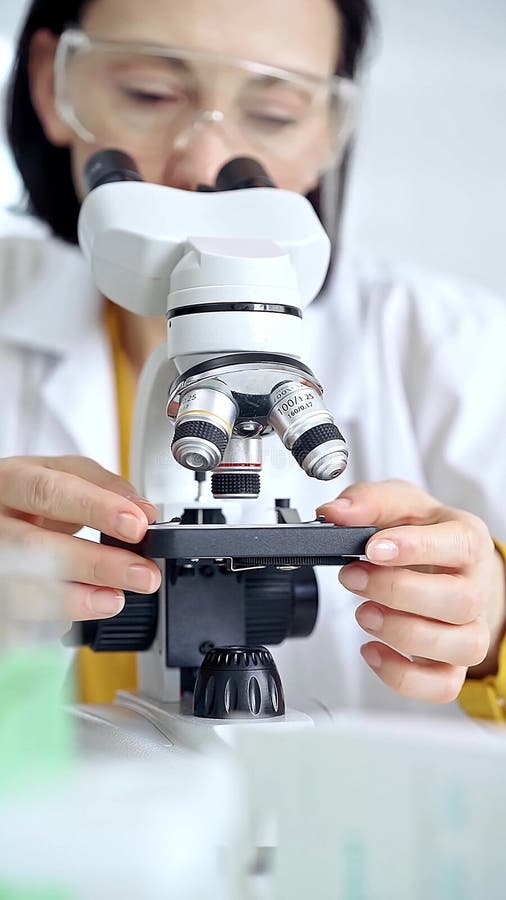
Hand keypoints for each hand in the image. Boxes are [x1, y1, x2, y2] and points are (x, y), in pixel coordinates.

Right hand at [0, 456, 160, 624]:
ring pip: (21, 588)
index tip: (136, 527)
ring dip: (74, 601)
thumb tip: (144, 513)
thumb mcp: (65, 477)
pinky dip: (46, 623)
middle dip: (94, 564)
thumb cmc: (32, 498)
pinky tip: (70, 620)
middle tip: (140, 574)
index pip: (48, 491)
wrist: (1, 517)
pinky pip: (14, 618)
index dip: (94, 509)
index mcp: (12, 481)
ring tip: (113, 600)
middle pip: (34, 546)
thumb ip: (106, 488)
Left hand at [318, 480, 505, 703]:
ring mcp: (469, 628)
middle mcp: (475, 586)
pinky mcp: (453, 664)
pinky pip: (442, 686)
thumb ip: (367, 501)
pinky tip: (373, 651)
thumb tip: (335, 513)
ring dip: (402, 632)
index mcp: (466, 539)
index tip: (373, 548)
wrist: (451, 567)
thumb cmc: (426, 535)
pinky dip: (403, 676)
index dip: (415, 548)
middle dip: (396, 591)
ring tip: (365, 613)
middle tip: (354, 578)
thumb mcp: (399, 504)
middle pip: (458, 600)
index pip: (458, 544)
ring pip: (457, 644)